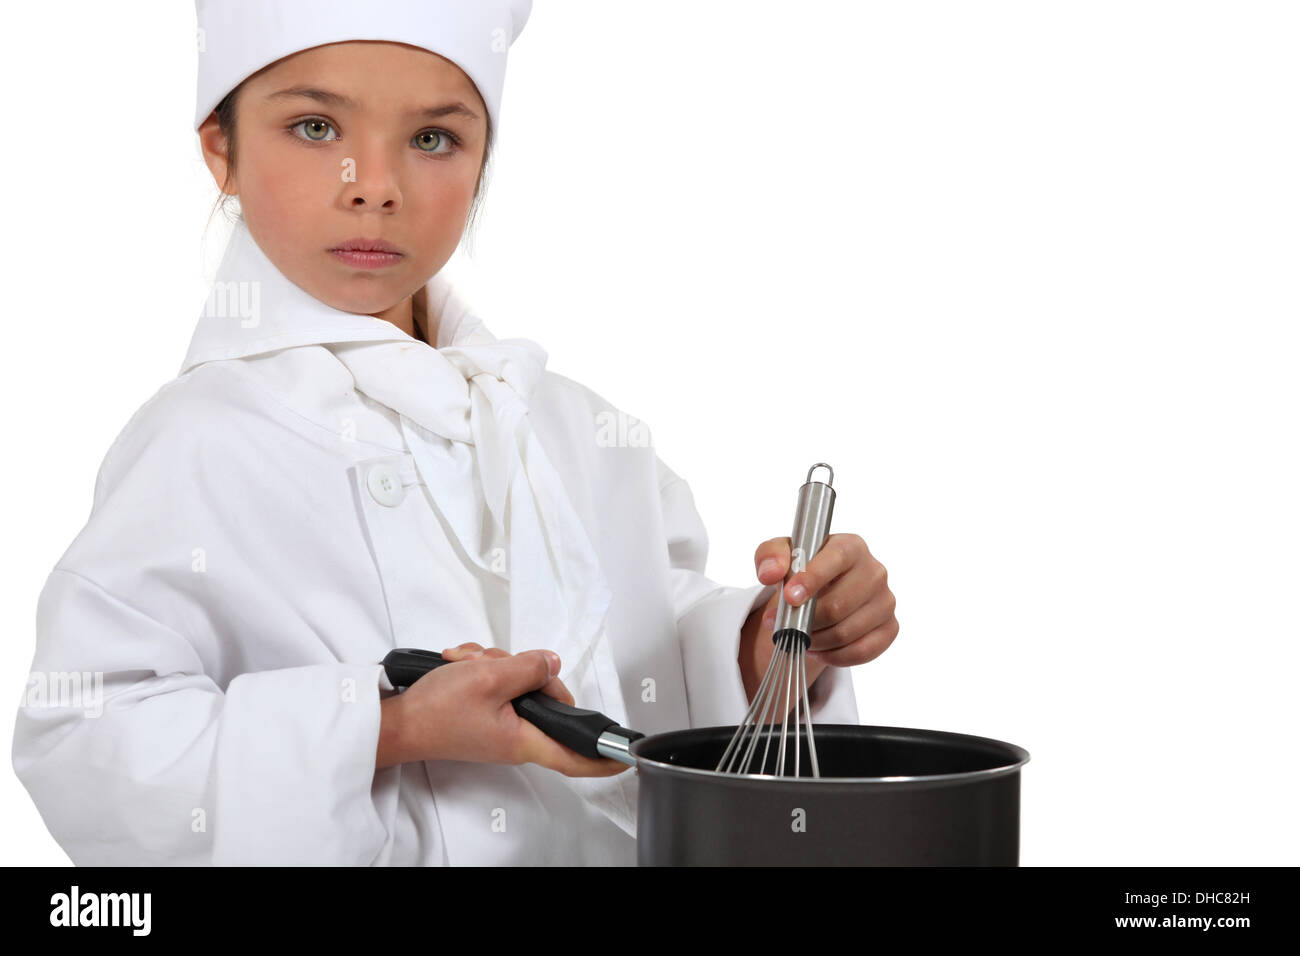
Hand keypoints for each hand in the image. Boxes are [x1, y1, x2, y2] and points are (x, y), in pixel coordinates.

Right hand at [381, 642, 628, 776]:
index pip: (575, 755)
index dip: (603, 756)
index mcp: (524, 738)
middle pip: (547, 698)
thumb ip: (529, 668)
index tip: (626, 754)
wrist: (397, 719)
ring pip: (520, 682)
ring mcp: (500, 723)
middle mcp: (516, 735)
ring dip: (496, 664)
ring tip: (470, 664)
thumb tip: (552, 663)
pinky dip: (481, 667)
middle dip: (527, 669)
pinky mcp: (485, 712)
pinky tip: (462, 664)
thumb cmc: (436, 710)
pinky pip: (498, 681)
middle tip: (501, 664)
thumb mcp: (489, 678)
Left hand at [753, 533, 897, 666]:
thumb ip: (770, 556)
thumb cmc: (803, 568)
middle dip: (805, 621)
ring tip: (799, 637)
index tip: (789, 598)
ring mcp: (885, 601)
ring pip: (847, 632)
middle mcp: (874, 571)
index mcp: (851, 546)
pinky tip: (818, 649)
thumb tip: (770, 574)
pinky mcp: (890, 627)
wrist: (822, 590)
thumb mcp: (780, 555)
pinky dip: (834, 656)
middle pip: (839, 605)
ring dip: (816, 640)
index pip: (836, 559)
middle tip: (784, 626)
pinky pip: (862, 651)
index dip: (812, 579)